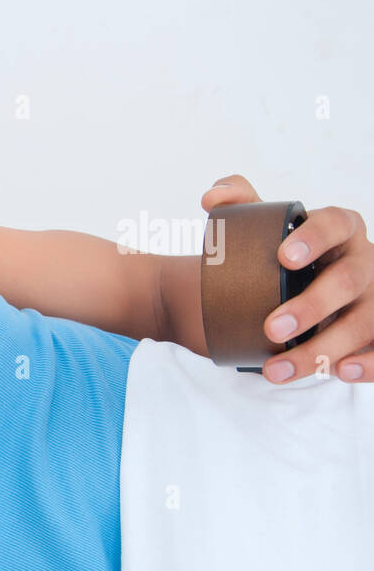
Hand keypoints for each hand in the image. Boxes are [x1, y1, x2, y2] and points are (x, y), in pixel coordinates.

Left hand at [200, 175, 373, 382]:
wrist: (297, 284)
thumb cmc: (283, 254)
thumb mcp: (263, 225)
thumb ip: (239, 203)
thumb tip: (212, 198)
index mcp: (341, 228)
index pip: (335, 224)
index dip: (314, 238)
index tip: (284, 257)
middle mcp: (364, 261)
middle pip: (349, 281)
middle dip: (313, 306)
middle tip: (272, 326)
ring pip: (363, 322)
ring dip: (323, 349)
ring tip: (277, 369)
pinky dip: (369, 363)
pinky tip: (339, 372)